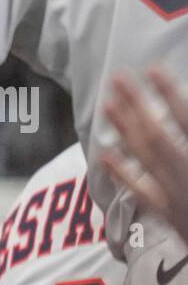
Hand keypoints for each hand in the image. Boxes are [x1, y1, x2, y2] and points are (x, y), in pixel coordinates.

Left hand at [101, 68, 187, 244]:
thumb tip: (187, 116)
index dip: (171, 93)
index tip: (153, 68)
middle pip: (158, 135)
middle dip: (138, 105)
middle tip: (116, 78)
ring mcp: (179, 197)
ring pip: (146, 159)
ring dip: (125, 130)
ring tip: (107, 105)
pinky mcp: (171, 216)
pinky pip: (142, 193)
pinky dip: (123, 174)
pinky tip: (105, 155)